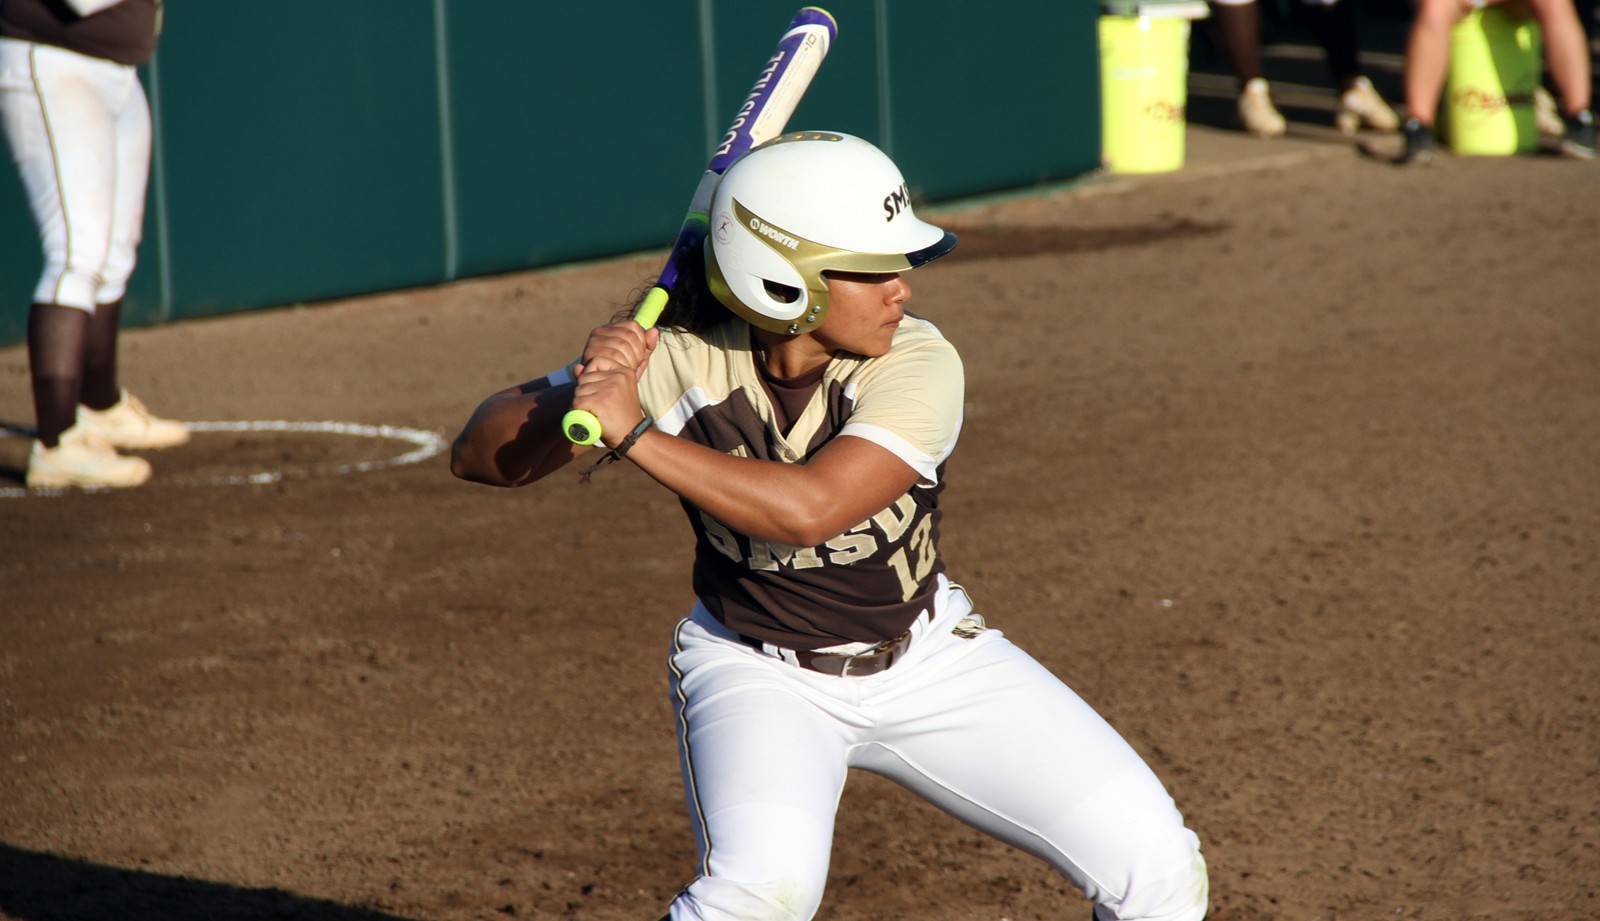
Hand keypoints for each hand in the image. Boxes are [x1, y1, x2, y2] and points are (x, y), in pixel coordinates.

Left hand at [572, 322, 658, 447]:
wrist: (631, 436)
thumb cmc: (620, 415)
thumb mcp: (612, 392)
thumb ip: (595, 378)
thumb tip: (576, 367)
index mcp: (624, 371)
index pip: (596, 361)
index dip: (590, 374)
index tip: (597, 389)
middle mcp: (618, 376)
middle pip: (584, 377)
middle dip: (584, 392)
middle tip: (597, 406)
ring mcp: (609, 388)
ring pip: (579, 390)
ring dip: (580, 403)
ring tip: (594, 412)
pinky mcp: (600, 401)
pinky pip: (577, 403)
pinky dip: (578, 412)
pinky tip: (589, 417)